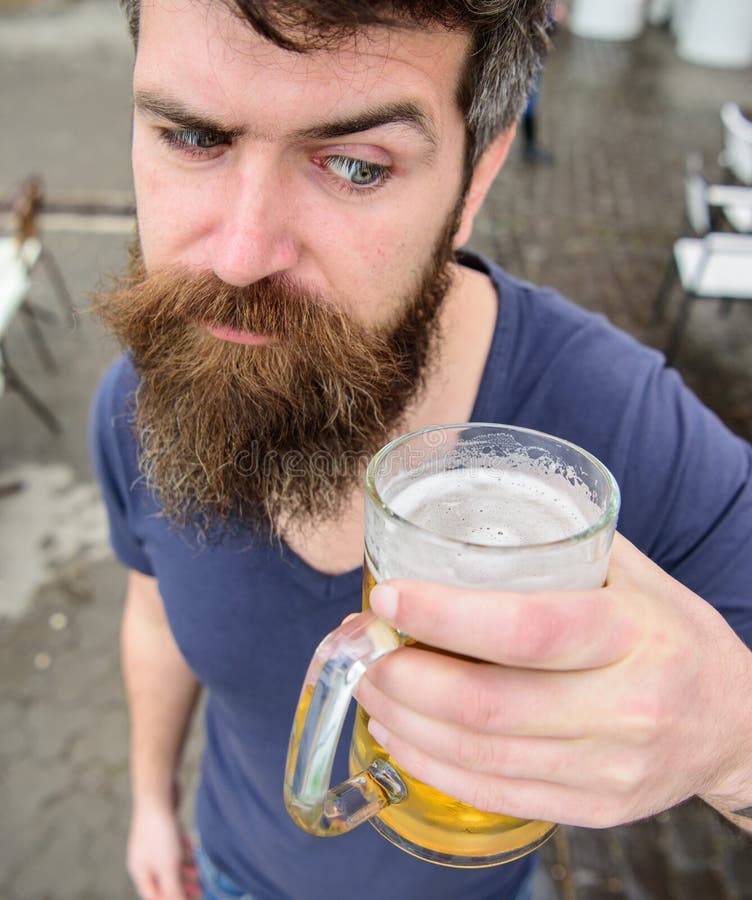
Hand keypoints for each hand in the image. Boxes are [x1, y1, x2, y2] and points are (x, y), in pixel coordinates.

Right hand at [127, 796, 200, 899]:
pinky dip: (184, 850)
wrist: (157, 794)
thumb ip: (174, 891)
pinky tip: (194, 850)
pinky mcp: (163, 827)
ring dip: (185, 870)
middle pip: (164, 879)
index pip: (154, 895)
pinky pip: (174, 845)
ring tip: (199, 873)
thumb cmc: (159, 834)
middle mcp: (144, 858)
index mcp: (140, 871)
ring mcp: (153, 841)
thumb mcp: (168, 868)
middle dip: (181, 886)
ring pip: (170, 862)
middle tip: (200, 891)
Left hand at [357, 534, 751, 827]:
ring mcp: (609, 768)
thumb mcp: (633, 576)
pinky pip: (497, 794)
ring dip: (406, 722)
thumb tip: (462, 525)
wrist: (735, 722)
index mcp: (632, 633)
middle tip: (363, 647)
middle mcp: (625, 708)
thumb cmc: (672, 634)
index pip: (527, 627)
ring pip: (481, 756)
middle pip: (489, 705)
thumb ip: (558, 548)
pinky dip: (433, 766)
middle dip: (404, 676)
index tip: (389, 595)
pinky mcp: (594, 807)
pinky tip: (400, 736)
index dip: (445, 614)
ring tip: (369, 687)